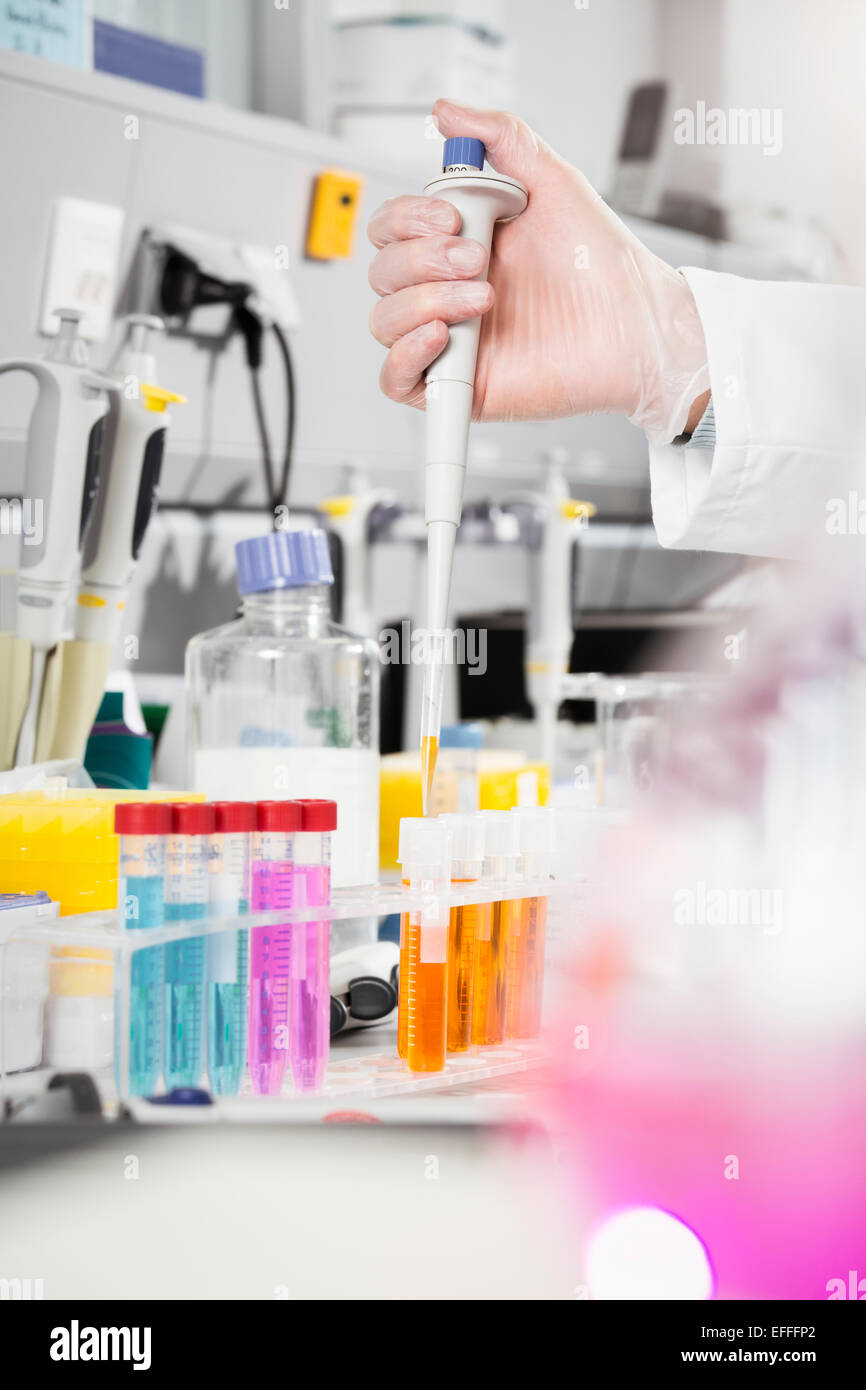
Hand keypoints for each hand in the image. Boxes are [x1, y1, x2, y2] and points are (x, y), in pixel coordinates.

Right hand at [368, 99, 709, 443]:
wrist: (634, 326)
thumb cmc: (602, 265)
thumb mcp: (552, 180)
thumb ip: (502, 137)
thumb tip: (447, 112)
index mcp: (460, 243)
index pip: (392, 230)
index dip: (406, 218)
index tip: (453, 215)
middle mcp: (449, 291)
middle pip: (383, 272)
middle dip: (422, 259)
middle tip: (475, 258)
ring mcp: (452, 340)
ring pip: (385, 321)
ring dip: (423, 301)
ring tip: (481, 298)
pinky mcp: (459, 386)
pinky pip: (396, 380)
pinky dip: (405, 356)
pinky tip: (442, 336)